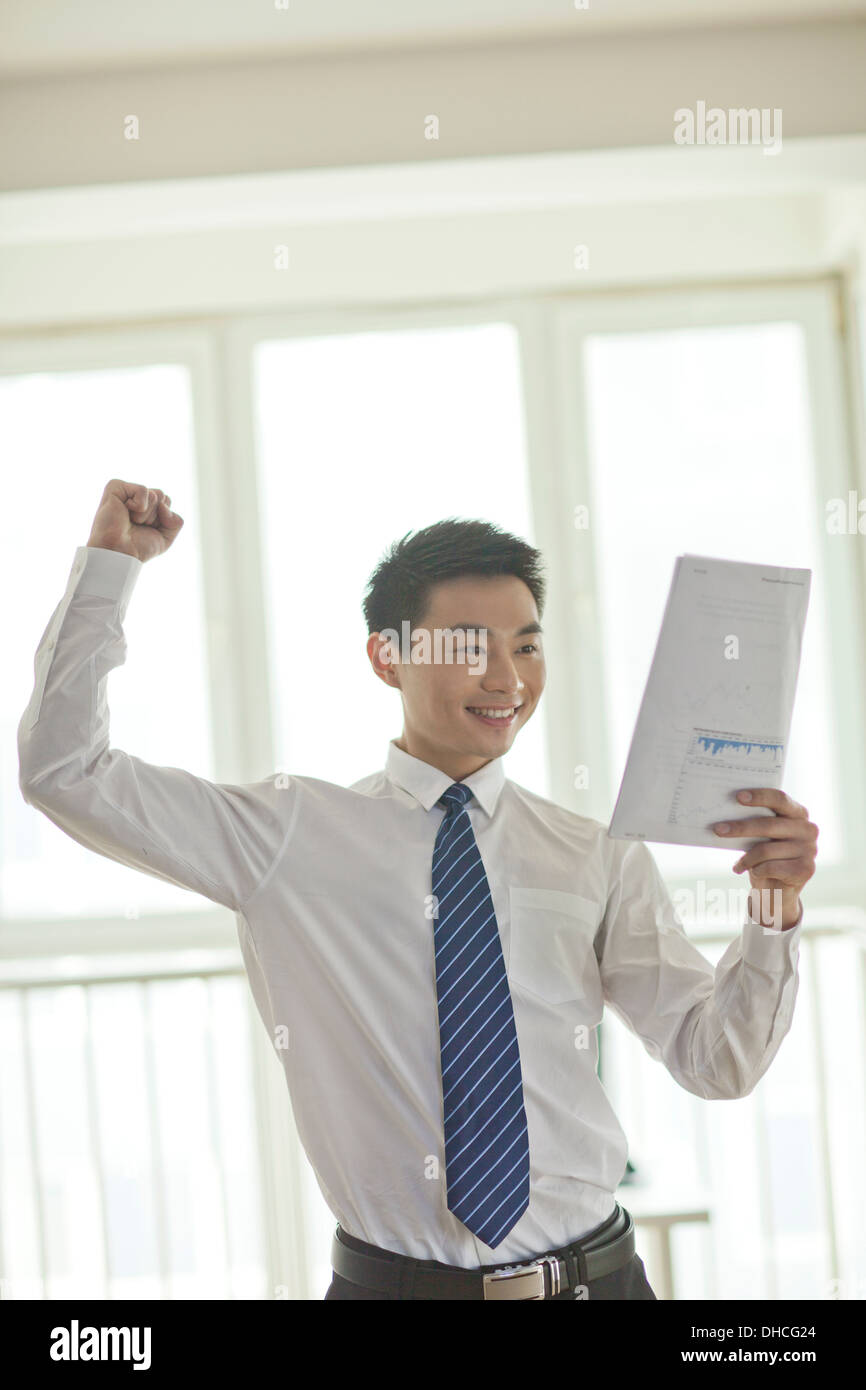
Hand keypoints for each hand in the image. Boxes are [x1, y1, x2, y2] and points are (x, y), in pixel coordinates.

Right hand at [86, 478, 183, 562]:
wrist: (119, 553)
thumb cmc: (137, 548)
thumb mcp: (166, 538)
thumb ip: (176, 521)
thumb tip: (164, 505)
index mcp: (144, 506)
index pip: (167, 501)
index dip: (163, 519)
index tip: (146, 529)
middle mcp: (134, 497)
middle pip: (162, 496)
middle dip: (156, 516)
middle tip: (137, 525)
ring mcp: (125, 492)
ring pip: (155, 495)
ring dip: (146, 514)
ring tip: (130, 521)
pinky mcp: (115, 487)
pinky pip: (143, 489)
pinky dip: (139, 505)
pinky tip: (125, 511)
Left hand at [714, 788, 817, 928]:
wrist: (779, 888)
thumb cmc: (766, 855)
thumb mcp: (761, 836)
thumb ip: (754, 821)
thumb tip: (725, 815)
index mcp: (798, 813)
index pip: (779, 799)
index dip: (759, 796)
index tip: (738, 797)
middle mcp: (808, 829)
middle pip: (769, 824)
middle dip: (741, 827)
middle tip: (718, 829)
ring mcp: (810, 849)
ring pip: (766, 849)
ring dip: (746, 858)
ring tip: (737, 864)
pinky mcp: (806, 869)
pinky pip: (771, 867)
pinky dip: (755, 870)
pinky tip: (748, 872)